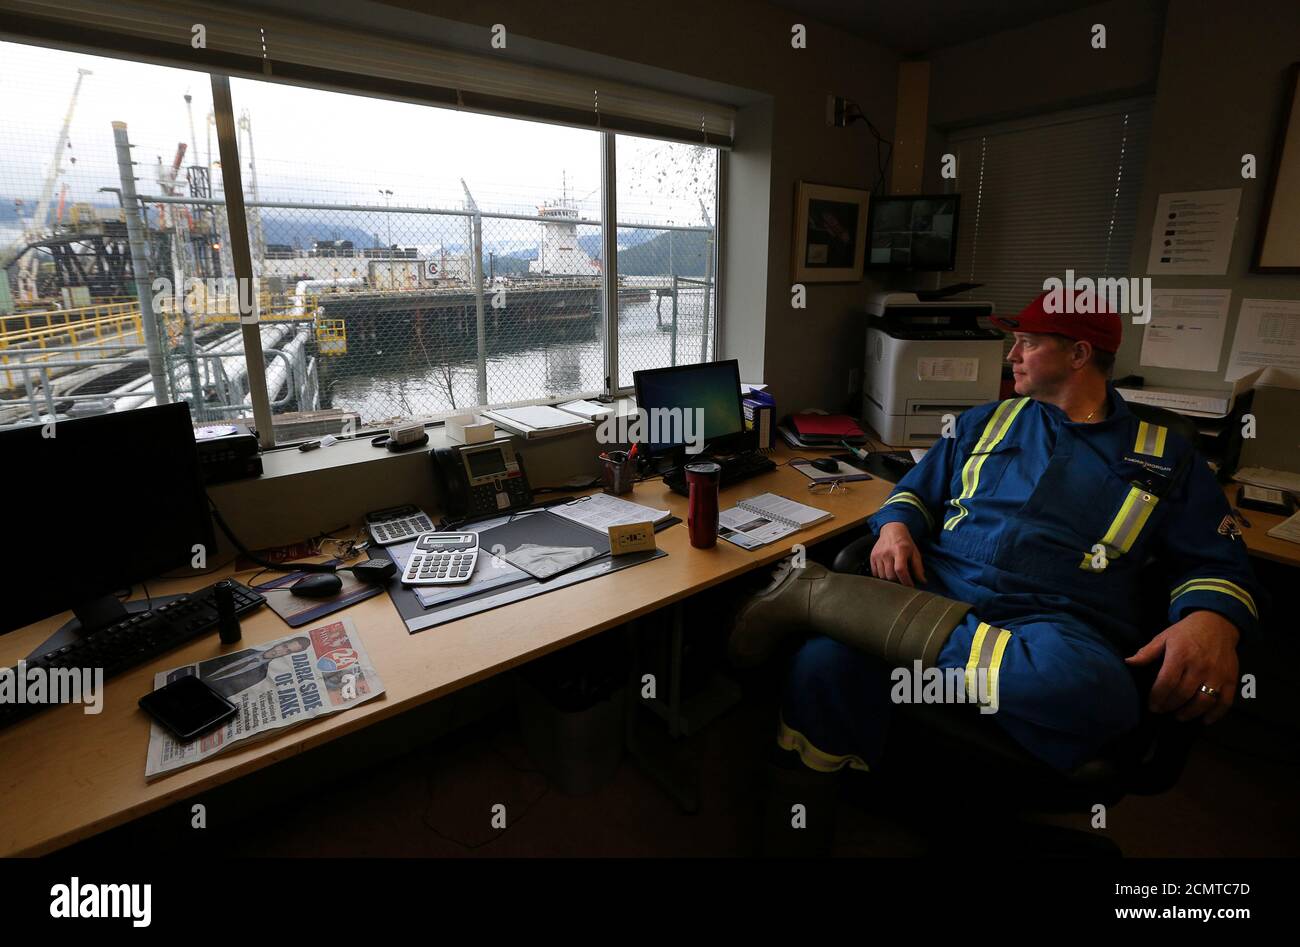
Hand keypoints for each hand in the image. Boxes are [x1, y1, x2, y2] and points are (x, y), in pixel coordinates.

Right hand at [870, 522, 926, 587]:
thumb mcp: (915, 552)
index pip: (900, 570)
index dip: (905, 580)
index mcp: (899, 550)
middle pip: (890, 575)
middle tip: (903, 582)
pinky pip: (875, 573)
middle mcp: (887, 552)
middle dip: (898, 582)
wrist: (891, 530)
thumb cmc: (904, 542)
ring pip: (882, 576)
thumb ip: (918, 567)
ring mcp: (878, 555)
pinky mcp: (872, 557)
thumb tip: (922, 580)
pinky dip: (881, 576)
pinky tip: (887, 574)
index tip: (910, 585)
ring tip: (896, 577)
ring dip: (889, 580)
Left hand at [1125, 611, 1239, 723]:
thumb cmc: (1186, 632)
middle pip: (1183, 694)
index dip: (1157, 697)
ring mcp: (1217, 674)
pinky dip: (1216, 714)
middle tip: (1162, 711)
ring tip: (1178, 716)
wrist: (1217, 623)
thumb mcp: (1164, 637)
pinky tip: (1204, 720)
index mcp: (1180, 655)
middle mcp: (1199, 666)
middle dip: (1169, 706)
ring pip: (1204, 701)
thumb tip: (1129, 662)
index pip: (1166, 682)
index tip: (1151, 705)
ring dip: (1190, 713)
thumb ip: (1147, 652)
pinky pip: (1225, 702)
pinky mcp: (1231, 679)